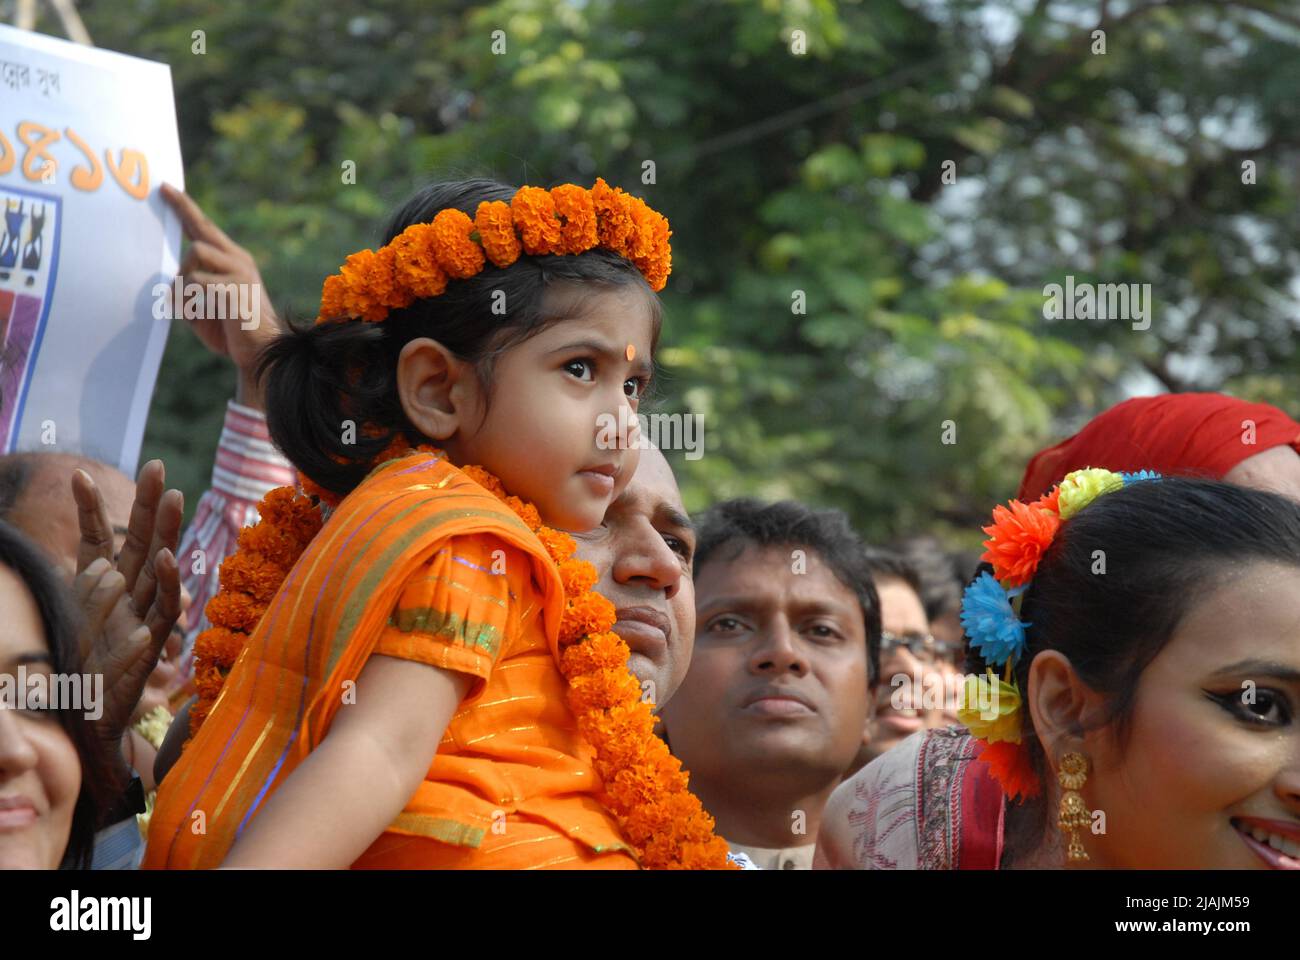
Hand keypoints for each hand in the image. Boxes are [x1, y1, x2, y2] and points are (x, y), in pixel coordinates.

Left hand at [71, 461, 182, 775]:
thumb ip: (64, 594)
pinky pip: (163, 610)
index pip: (97, 540)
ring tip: (174, 496)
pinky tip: (167, 559)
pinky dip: (167, 585)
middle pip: (139, 542)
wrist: (82, 726)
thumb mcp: (56, 626)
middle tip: (159, 466)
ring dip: (167, 531)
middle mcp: (124, 596)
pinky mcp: (152, 644)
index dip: (90, 510)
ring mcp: (141, 617)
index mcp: (97, 588)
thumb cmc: (68, 679)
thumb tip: (72, 564)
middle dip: (149, 504)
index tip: (78, 477)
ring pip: (159, 566)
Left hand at [161, 182, 281, 409]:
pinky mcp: (235, 286)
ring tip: (194, 305)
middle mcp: (239, 260)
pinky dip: (188, 299)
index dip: (186, 208)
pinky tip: (202, 315)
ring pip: (194, 255)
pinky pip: (194, 282)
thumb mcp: (206, 305)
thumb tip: (168, 282)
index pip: (206, 229)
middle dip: (182, 208)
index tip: (167, 189)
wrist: (260, 354)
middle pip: (202, 228)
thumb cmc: (231, 332)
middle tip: (161, 189)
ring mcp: (240, 271)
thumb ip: (191, 288)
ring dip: (184, 279)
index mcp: (235, 261)